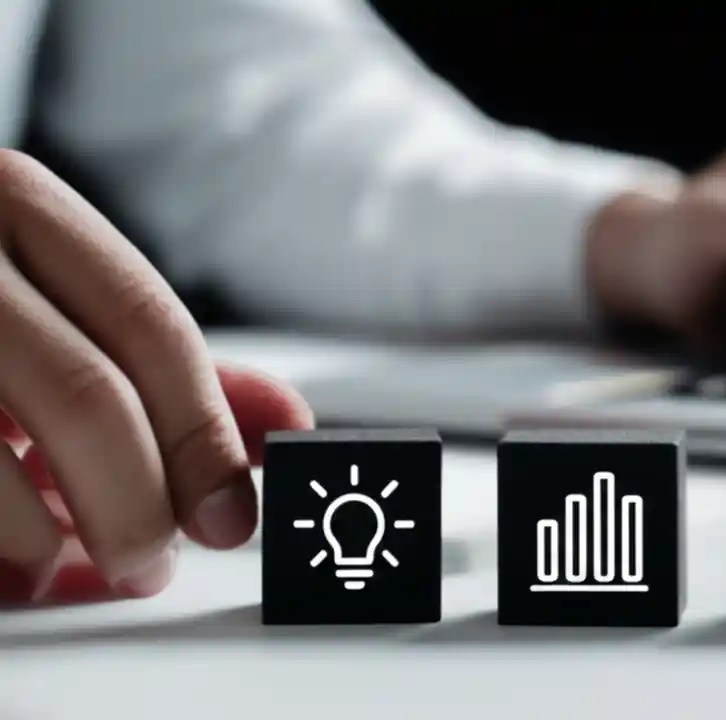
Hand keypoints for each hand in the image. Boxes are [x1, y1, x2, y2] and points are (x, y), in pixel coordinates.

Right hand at [0, 150, 312, 605]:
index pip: (149, 325)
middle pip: (82, 393)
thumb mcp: (62, 304)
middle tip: (152, 563)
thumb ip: (168, 366)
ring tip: (48, 567)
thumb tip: (284, 426)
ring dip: (35, 538)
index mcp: (19, 204)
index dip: (202, 434)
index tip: (233, 518)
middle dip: (136, 502)